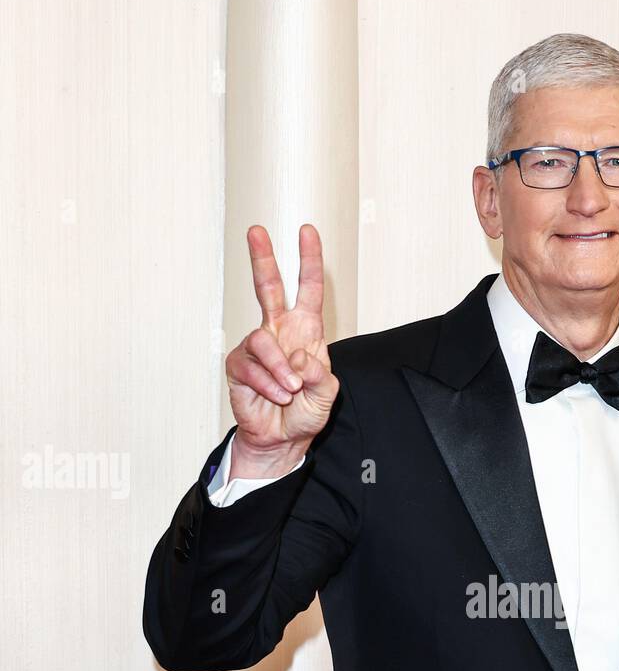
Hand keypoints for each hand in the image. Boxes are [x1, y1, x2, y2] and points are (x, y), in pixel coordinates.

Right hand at [224, 223, 339, 465]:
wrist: (283, 438)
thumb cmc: (304, 412)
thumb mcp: (326, 394)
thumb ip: (319, 375)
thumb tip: (299, 357)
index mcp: (305, 332)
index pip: (307, 290)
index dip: (309, 261)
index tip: (307, 232)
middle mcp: (279, 332)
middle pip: (268, 287)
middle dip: (263, 259)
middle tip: (257, 231)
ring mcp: (257, 348)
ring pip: (262, 341)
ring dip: (278, 368)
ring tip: (290, 389)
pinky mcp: (239, 366)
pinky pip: (251, 367)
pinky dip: (267, 384)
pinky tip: (277, 396)